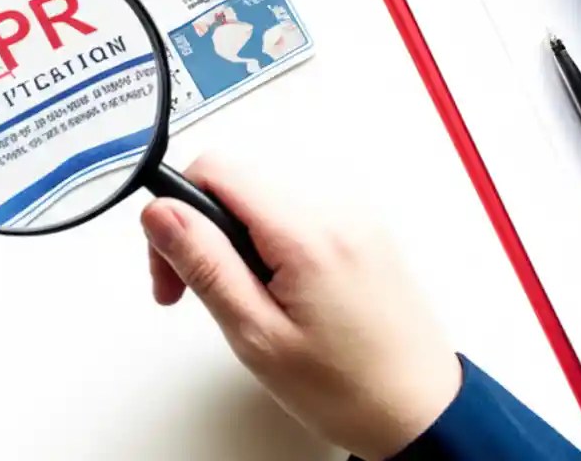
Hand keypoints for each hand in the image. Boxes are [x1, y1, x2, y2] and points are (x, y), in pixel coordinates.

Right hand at [140, 156, 460, 459]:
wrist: (420, 411)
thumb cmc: (348, 389)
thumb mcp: (256, 335)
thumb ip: (204, 264)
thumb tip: (161, 212)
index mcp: (307, 233)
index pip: (215, 170)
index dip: (176, 209)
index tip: (169, 260)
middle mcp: (337, 209)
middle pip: (236, 182)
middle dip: (201, 229)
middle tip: (192, 291)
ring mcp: (355, 216)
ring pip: (261, 197)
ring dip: (234, 237)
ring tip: (241, 298)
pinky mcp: (362, 229)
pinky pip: (294, 212)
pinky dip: (269, 240)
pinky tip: (274, 289)